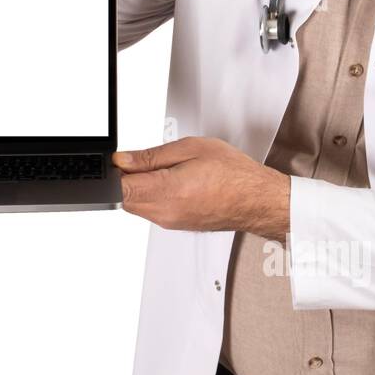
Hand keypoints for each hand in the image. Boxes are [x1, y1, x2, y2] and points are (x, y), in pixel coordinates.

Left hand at [111, 136, 290, 237]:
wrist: (258, 200)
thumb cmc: (234, 174)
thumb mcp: (191, 148)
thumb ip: (151, 156)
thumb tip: (123, 160)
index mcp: (167, 191)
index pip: (120, 189)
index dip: (116, 172)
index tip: (123, 160)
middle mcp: (165, 213)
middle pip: (125, 198)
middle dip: (129, 178)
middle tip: (153, 162)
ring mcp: (170, 222)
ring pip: (137, 205)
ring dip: (143, 187)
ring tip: (171, 171)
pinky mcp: (175, 226)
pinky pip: (152, 210)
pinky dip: (155, 195)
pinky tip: (176, 183)